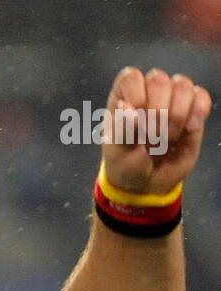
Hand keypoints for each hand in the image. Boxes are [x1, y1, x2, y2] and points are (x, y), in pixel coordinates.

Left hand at [102, 66, 211, 194]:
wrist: (146, 184)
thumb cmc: (126, 163)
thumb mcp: (117, 152)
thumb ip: (122, 129)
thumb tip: (128, 108)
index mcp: (125, 95)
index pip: (132, 77)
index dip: (136, 96)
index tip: (136, 121)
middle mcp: (149, 91)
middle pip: (159, 80)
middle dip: (157, 113)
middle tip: (152, 139)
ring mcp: (173, 98)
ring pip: (182, 85)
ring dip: (176, 116)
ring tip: (168, 138)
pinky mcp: (193, 110)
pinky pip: (202, 97)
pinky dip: (197, 113)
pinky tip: (187, 130)